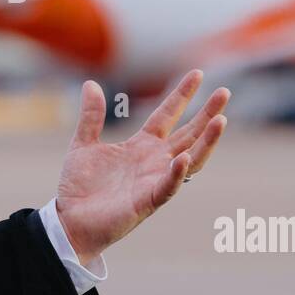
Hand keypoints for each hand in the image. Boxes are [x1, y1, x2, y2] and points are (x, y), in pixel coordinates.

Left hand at [55, 71, 229, 265]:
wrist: (69, 220)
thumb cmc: (79, 186)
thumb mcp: (83, 144)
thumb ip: (91, 116)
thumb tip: (90, 84)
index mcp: (141, 145)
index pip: (168, 114)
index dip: (182, 95)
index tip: (198, 74)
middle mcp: (154, 161)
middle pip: (188, 134)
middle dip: (207, 114)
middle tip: (225, 92)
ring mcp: (154, 180)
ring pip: (190, 159)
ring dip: (207, 141)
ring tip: (221, 120)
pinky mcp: (148, 201)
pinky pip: (168, 187)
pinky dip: (177, 173)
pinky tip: (184, 158)